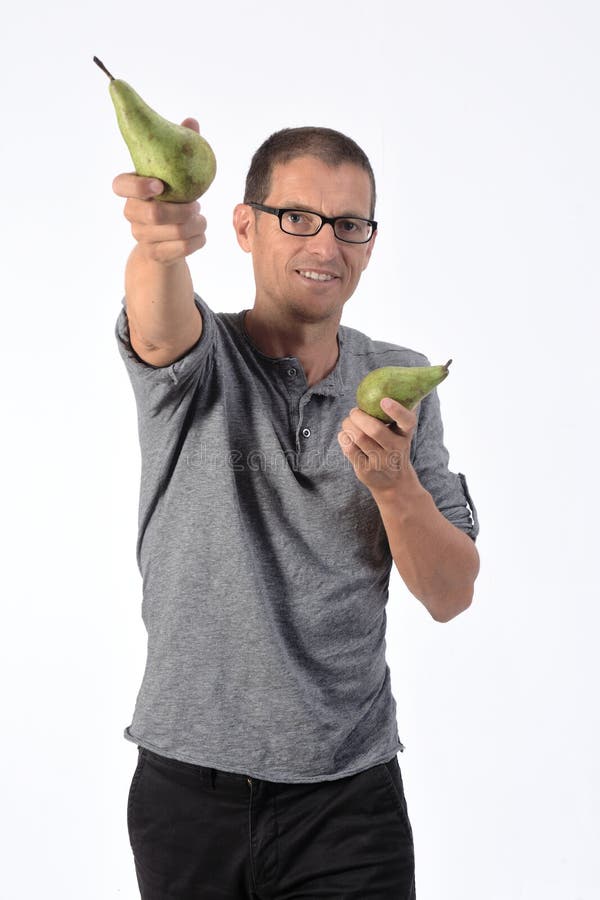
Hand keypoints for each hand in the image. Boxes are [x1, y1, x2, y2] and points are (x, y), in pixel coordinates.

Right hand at [111, 118, 207, 265]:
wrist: (166, 243)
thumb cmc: (172, 201)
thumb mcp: (176, 176)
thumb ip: (180, 149)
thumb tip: (191, 121)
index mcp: (131, 191)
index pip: (120, 185)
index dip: (137, 186)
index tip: (159, 185)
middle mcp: (132, 214)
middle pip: (153, 215)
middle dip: (181, 211)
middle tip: (197, 205)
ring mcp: (142, 236)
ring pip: (174, 233)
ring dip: (196, 225)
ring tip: (201, 218)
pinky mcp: (156, 255)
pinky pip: (183, 249)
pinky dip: (198, 240)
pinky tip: (201, 234)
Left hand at [338, 398, 419, 497]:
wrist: (394, 483)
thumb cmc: (394, 448)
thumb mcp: (402, 434)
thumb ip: (396, 415)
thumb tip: (389, 386)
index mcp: (406, 435)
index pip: (407, 421)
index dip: (396, 410)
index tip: (384, 400)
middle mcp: (395, 449)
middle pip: (374, 429)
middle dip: (358, 416)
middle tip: (354, 412)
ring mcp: (380, 461)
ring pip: (358, 438)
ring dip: (348, 425)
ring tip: (348, 422)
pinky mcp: (366, 470)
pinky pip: (349, 449)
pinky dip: (343, 438)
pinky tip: (345, 434)